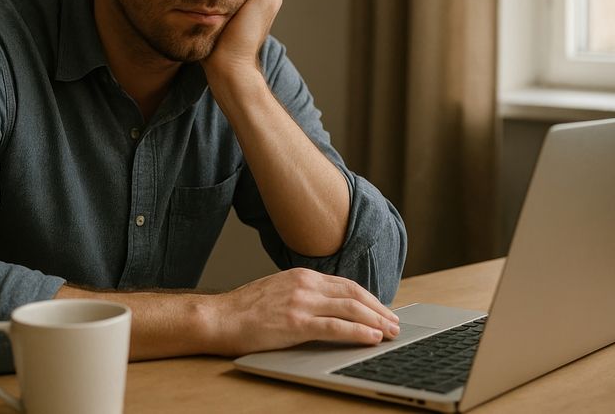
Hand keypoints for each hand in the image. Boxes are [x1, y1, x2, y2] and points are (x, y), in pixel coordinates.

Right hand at [206, 268, 400, 355]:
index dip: (369, 298)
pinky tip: (371, 338)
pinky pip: (335, 327)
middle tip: (395, 323)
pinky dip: (358, 332)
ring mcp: (301, 301)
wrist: (218, 317)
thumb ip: (303, 294)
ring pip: (350, 308)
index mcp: (302, 275)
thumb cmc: (244, 310)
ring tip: (390, 332)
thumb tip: (328, 307)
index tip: (383, 310)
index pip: (345, 284)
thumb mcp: (278, 291)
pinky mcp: (296, 322)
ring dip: (375, 320)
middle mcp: (305, 284)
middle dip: (379, 309)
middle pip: (354, 294)